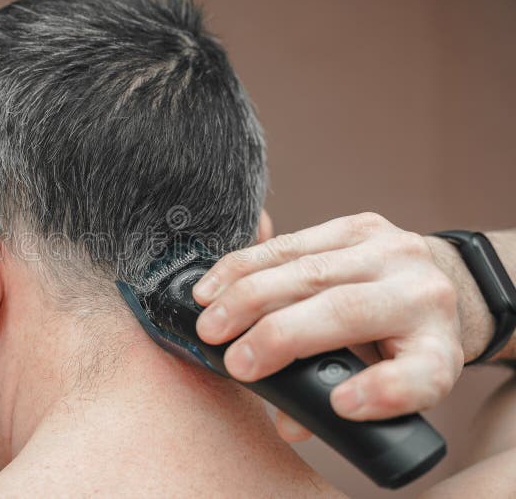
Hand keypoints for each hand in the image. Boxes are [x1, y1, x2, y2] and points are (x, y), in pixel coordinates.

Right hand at [193, 213, 464, 439]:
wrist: (429, 282)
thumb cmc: (399, 346)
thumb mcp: (385, 384)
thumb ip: (338, 404)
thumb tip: (289, 423)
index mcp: (438, 346)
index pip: (420, 373)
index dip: (383, 391)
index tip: (342, 404)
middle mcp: (422, 292)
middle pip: (344, 311)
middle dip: (277, 335)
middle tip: (231, 360)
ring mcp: (390, 250)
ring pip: (307, 270)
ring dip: (247, 295)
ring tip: (210, 321)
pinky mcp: (359, 224)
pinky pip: (291, 243)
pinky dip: (244, 265)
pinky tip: (214, 286)